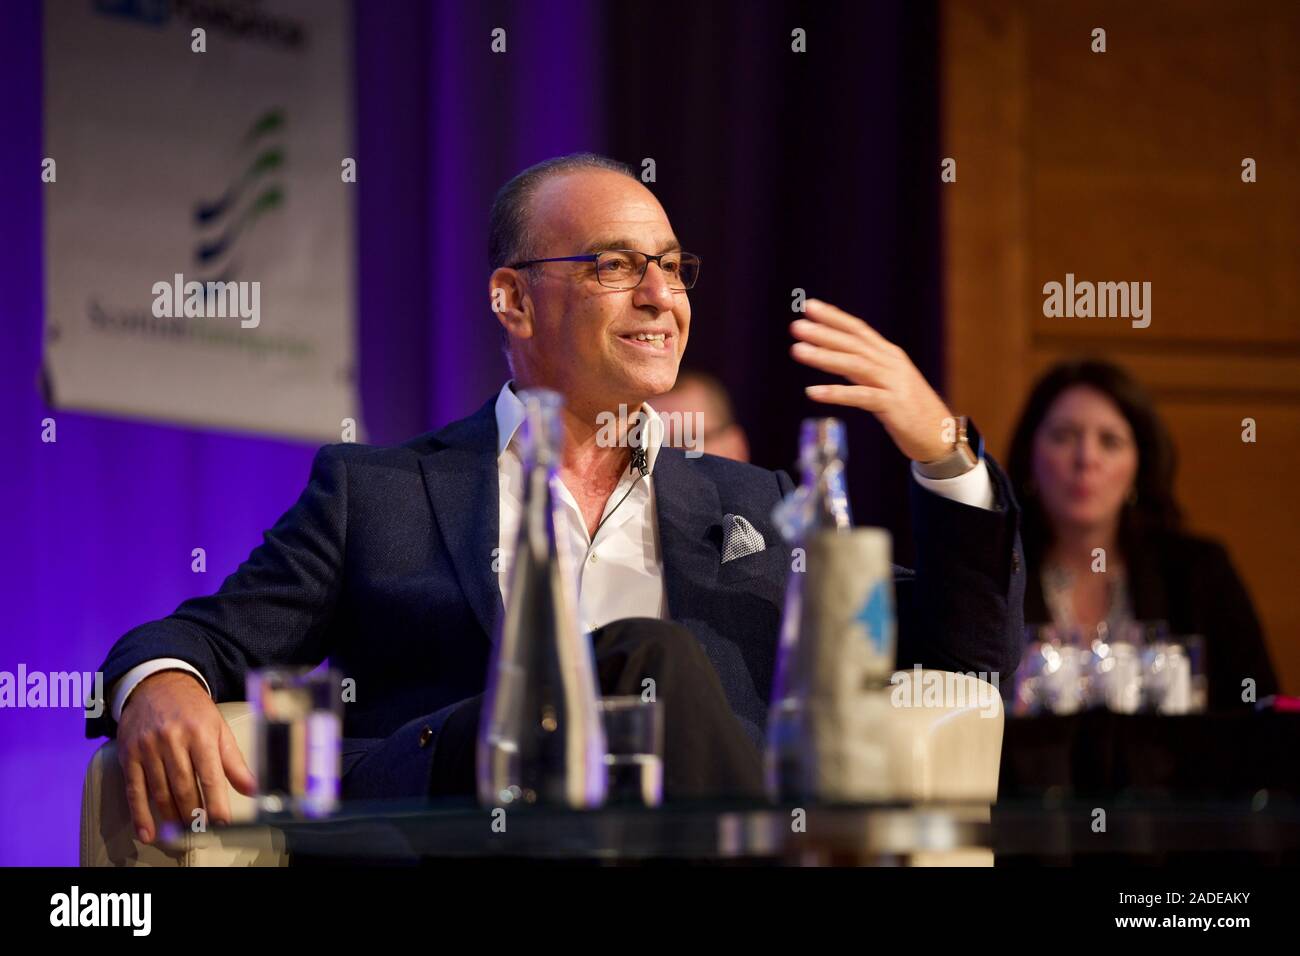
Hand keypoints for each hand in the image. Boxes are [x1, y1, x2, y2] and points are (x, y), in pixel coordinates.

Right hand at [115, 670, 256, 843]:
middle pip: (184, 786)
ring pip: (161, 791)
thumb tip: (253, 788)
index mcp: (201, 733)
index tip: (222, 822)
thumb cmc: (193, 711)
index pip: (211, 775)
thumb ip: (234, 761)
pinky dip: (140, 814)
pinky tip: (148, 832)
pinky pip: (135, 789)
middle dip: (194, 813)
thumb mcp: (218, 728)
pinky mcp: (129, 754)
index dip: (217, 802)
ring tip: (182, 831)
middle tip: (201, 830)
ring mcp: (149, 747)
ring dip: (171, 815)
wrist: (157, 684)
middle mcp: (174, 740)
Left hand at [789, 299, 954, 462]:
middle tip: (796, 325)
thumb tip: (835, 357)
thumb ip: (863, 369)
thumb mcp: (887, 383)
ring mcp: (893, 383)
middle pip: (853, 343)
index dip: (834, 317)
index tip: (810, 306)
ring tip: (797, 350)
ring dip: (824, 356)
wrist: (942, 437)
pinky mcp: (893, 406)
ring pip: (854, 365)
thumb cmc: (911, 411)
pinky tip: (812, 392)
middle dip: (823, 332)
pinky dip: (835, 393)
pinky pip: (860, 397)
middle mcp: (891, 364)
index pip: (858, 330)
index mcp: (889, 356)